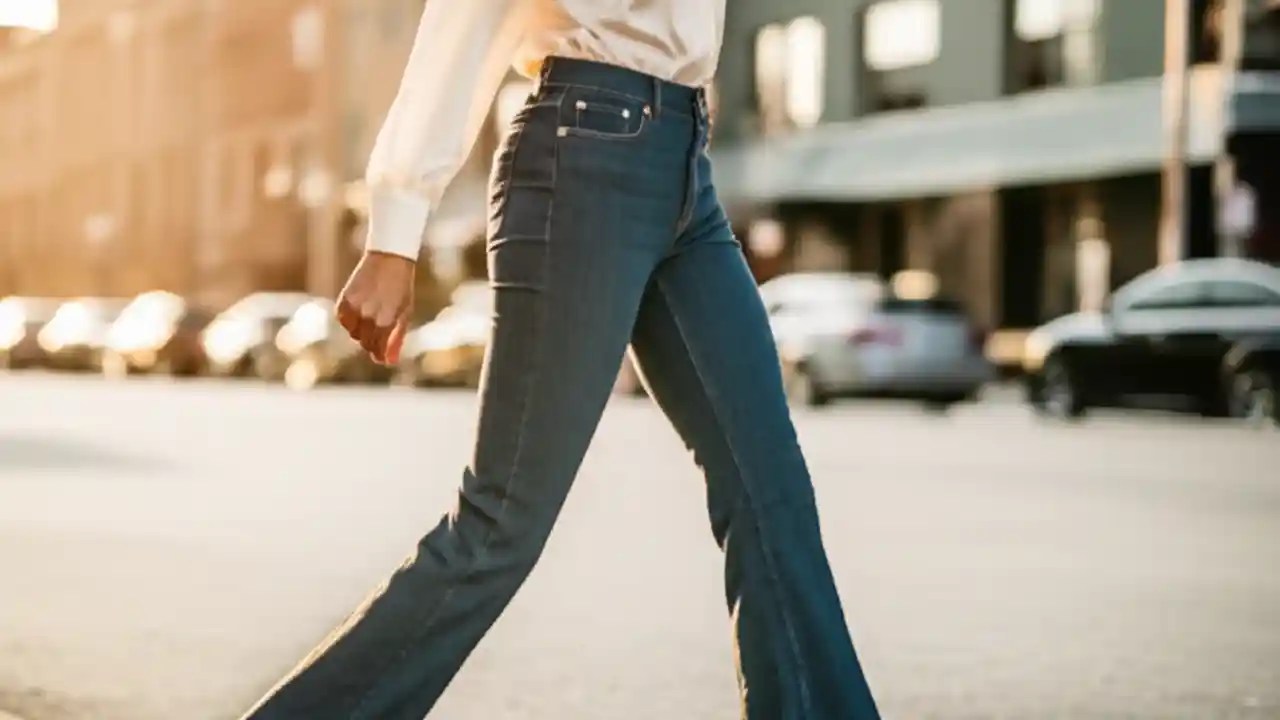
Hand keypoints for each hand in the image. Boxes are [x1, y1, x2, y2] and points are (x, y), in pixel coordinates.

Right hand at [336, 251, 415, 365]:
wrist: (389, 258)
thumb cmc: (402, 287)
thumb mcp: (404, 313)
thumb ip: (397, 338)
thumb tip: (390, 362)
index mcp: (385, 321)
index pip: (377, 349)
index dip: (380, 354)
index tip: (382, 356)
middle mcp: (367, 315)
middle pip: (364, 343)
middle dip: (372, 343)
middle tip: (380, 334)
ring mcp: (354, 307)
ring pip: (352, 333)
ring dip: (361, 332)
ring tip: (372, 319)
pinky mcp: (344, 298)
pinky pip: (342, 320)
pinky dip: (349, 321)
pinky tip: (360, 313)